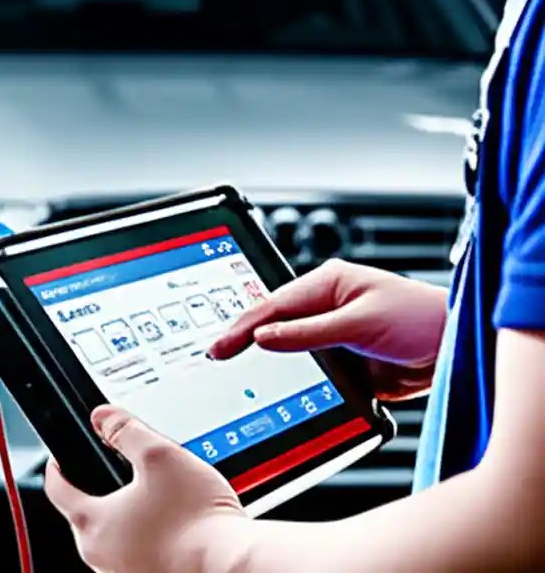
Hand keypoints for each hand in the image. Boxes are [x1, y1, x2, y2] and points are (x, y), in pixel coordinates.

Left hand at [45, 406, 246, 572]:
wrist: (232, 564)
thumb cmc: (198, 520)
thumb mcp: (159, 455)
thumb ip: (126, 430)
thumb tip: (103, 417)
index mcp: (93, 524)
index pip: (57, 489)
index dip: (57, 467)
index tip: (59, 460)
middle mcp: (101, 556)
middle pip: (86, 514)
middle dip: (98, 492)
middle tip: (121, 475)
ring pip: (113, 537)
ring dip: (126, 518)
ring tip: (155, 501)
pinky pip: (136, 555)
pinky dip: (145, 539)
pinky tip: (170, 528)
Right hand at [208, 259, 446, 400]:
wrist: (459, 349)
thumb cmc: (423, 318)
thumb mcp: (360, 323)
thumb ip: (308, 332)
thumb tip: (264, 337)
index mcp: (328, 283)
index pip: (273, 305)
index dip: (243, 326)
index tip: (219, 346)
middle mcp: (327, 307)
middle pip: (275, 326)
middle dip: (245, 340)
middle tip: (215, 357)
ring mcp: (334, 337)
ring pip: (290, 352)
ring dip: (269, 364)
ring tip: (235, 375)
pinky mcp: (346, 365)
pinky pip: (311, 375)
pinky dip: (294, 383)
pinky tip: (277, 391)